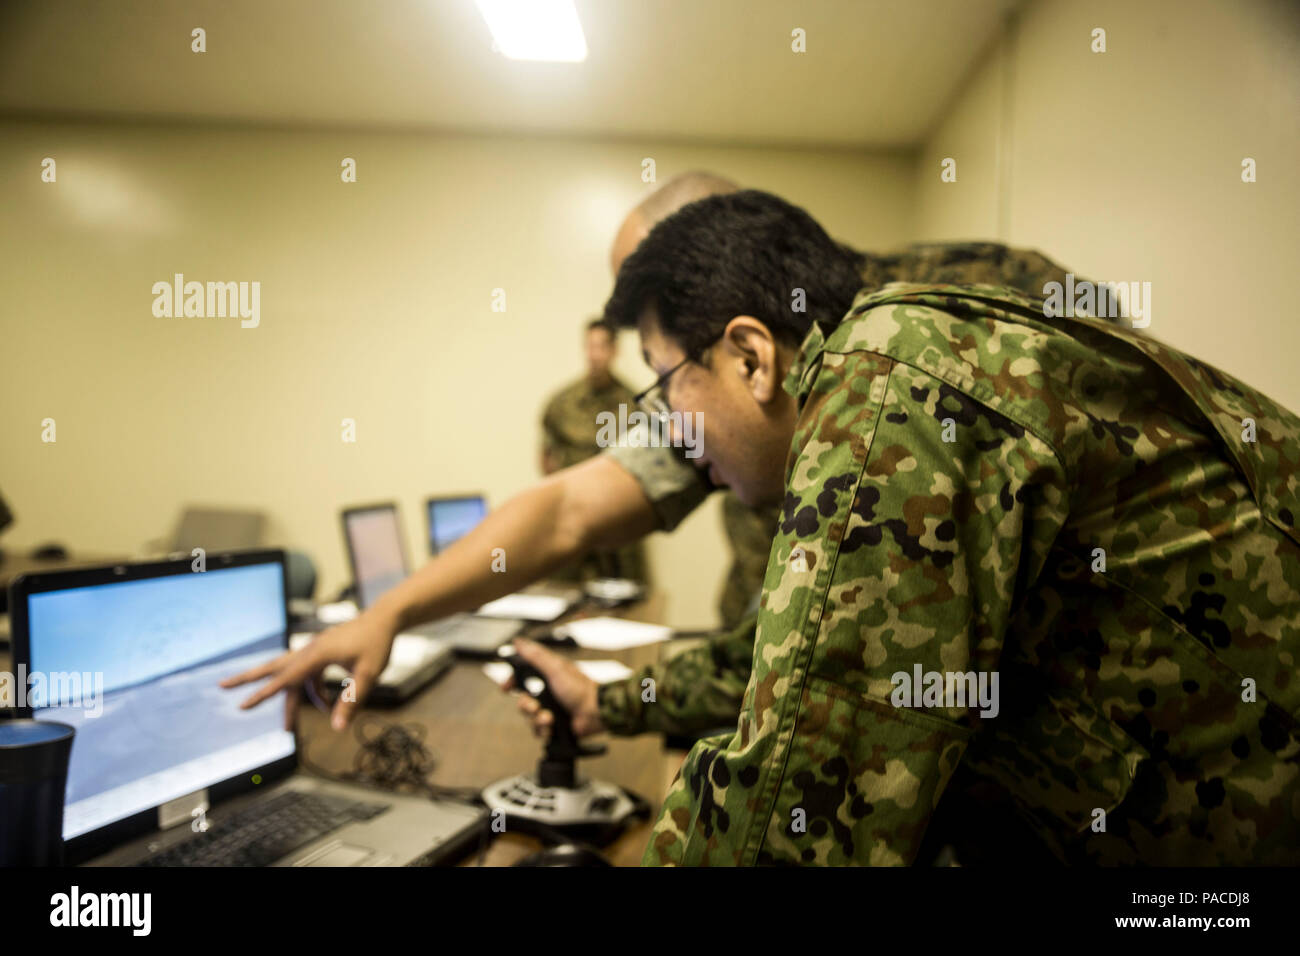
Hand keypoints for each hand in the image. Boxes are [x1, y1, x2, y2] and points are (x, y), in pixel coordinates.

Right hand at [219, 608, 398, 731]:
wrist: (384, 619)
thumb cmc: (377, 643)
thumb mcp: (369, 675)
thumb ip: (352, 701)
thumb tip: (337, 727)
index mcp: (317, 654)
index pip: (285, 679)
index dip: (264, 694)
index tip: (243, 705)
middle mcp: (310, 650)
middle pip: (273, 667)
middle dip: (249, 679)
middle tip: (222, 685)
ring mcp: (314, 650)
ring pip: (290, 675)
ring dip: (291, 699)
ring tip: (289, 725)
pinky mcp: (321, 652)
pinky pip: (309, 676)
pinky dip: (313, 692)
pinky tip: (328, 704)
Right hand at [502, 638, 603, 738]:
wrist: (595, 713)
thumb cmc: (579, 689)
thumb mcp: (556, 669)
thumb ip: (536, 656)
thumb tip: (519, 642)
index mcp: (547, 676)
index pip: (522, 678)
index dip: (512, 683)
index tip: (506, 688)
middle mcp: (547, 693)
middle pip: (523, 701)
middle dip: (526, 706)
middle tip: (534, 707)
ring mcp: (550, 709)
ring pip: (529, 717)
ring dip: (537, 719)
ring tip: (549, 718)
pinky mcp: (554, 725)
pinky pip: (539, 730)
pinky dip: (544, 730)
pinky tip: (551, 727)